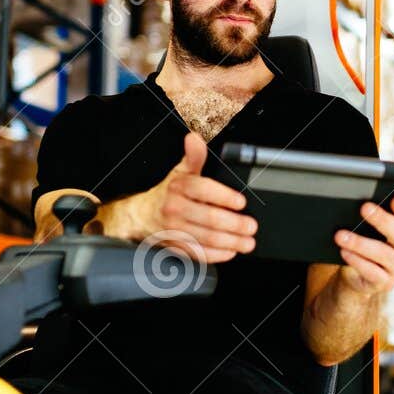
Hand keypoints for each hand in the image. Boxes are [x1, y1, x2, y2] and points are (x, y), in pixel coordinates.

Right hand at [121, 132, 256, 263]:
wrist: (142, 215)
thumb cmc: (168, 193)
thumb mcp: (181, 171)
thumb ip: (194, 156)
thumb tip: (194, 138)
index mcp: (179, 186)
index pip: (203, 189)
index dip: (224, 196)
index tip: (241, 203)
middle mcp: (175, 207)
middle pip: (209, 217)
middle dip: (234, 224)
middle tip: (251, 226)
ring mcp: (174, 228)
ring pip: (206, 237)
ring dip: (230, 242)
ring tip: (247, 242)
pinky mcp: (175, 245)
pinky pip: (198, 253)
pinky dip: (216, 254)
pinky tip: (230, 251)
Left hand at [333, 179, 393, 295]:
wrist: (357, 272)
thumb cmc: (370, 238)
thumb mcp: (379, 219)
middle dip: (381, 220)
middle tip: (364, 207)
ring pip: (383, 254)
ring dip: (360, 243)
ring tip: (341, 235)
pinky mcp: (384, 282)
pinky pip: (372, 273)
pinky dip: (357, 261)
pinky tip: (344, 252)